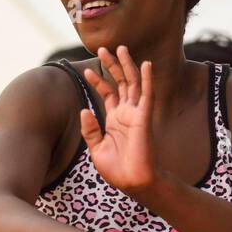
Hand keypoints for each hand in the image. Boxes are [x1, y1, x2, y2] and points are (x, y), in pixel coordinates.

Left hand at [81, 45, 157, 195]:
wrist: (132, 182)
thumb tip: (84, 109)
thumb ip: (90, 130)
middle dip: (111, 66)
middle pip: (120, 83)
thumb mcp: (96, 149)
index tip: (86, 71)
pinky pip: (147, 95)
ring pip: (132, 83)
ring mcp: (136, 114)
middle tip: (103, 49)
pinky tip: (145, 64)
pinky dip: (146, 79)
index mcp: (115, 120)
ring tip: (120, 48)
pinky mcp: (144, 118)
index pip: (107, 94)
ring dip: (126, 66)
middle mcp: (126, 113)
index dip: (97, 81)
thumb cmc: (117, 170)